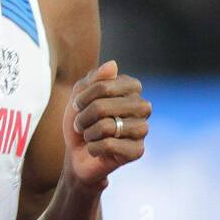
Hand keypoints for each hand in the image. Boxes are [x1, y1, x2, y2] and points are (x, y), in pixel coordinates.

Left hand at [63, 59, 150, 187]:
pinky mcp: (138, 150)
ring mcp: (142, 128)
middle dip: (84, 118)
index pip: (104, 85)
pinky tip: (97, 150)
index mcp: (131, 88)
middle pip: (103, 106)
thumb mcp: (79, 97)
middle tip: (82, 124)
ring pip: (106, 126)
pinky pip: (109, 145)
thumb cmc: (81, 122)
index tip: (79, 105)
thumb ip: (92, 79)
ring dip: (89, 134)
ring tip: (90, 136)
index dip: (83, 98)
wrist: (77, 155)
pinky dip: (94, 148)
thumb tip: (113, 65)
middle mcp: (142, 106)